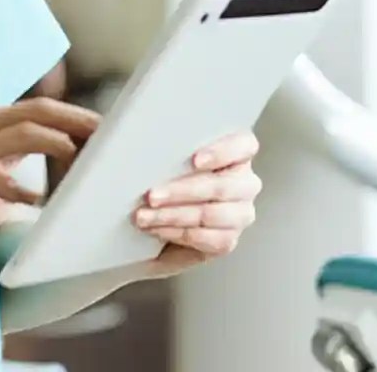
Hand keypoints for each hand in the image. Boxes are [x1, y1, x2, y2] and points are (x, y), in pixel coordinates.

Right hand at [0, 98, 100, 258]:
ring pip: (21, 133)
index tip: (101, 128)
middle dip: (73, 119)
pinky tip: (37, 201)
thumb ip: (11, 153)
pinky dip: (22, 187)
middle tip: (105, 134)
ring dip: (57, 144)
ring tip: (81, 161)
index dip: (70, 114)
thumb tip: (55, 146)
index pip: (34, 108)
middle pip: (34, 111)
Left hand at [134, 130, 261, 265]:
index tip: (195, 160)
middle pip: (223, 186)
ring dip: (173, 215)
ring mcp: (239, 214)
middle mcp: (244, 183)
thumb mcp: (161, 157)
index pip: (245, 145)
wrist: (156, 224)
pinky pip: (207, 238)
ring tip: (144, 216)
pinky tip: (156, 229)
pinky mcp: (227, 240)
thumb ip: (161, 144)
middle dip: (182, 191)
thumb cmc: (160, 179)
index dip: (223, 152)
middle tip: (151, 195)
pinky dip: (176, 233)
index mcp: (235, 154)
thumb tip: (132, 135)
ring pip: (212, 214)